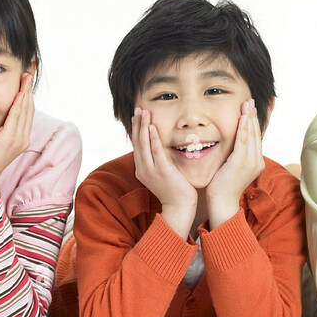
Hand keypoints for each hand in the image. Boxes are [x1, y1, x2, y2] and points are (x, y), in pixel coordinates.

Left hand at [0, 72, 34, 213]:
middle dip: (28, 90)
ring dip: (26, 93)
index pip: (26, 111)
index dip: (26, 95)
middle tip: (28, 73)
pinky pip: (17, 117)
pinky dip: (19, 104)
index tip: (24, 79)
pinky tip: (19, 92)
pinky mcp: (9, 140)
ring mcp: (18, 140)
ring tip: (26, 77)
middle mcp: (22, 138)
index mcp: (19, 137)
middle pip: (29, 108)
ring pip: (25, 111)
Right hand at [131, 107, 197, 240]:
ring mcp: (151, 170)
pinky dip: (153, 138)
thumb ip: (157, 161)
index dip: (136, 129)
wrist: (179, 207)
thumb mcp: (161, 174)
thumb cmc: (174, 190)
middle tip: (138, 109)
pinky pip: (156, 151)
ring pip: (144, 144)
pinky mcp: (162, 170)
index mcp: (141, 169)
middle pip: (137, 142)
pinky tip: (153, 127)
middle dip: (137, 124)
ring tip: (143, 112)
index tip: (138, 116)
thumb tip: (158, 148)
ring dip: (143, 126)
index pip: (137, 145)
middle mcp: (142, 169)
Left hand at [205, 99, 264, 226]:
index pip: (255, 137)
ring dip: (249, 118)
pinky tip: (243, 118)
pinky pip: (243, 142)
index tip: (249, 108)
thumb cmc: (223, 185)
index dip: (253, 121)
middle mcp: (256, 161)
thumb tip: (232, 142)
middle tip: (250, 101)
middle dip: (252, 116)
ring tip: (247, 104)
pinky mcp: (241, 162)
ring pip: (251, 135)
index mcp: (256, 162)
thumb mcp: (232, 167)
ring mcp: (251, 162)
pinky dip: (244, 129)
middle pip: (255, 133)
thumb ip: (235, 154)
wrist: (222, 202)